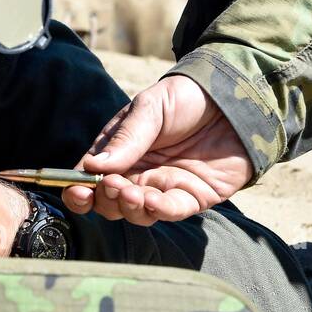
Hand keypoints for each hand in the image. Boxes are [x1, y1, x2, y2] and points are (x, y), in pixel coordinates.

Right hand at [62, 75, 252, 225]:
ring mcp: (164, 188)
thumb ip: (125, 139)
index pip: (89, 179)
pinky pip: (172, 212)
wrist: (234, 97)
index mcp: (118, 153)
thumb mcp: (150, 108)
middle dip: (105, 200)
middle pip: (108, 203)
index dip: (78, 190)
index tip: (77, 191)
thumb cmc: (185, 98)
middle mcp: (137, 174)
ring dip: (129, 208)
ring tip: (132, 192)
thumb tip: (90, 167)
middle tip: (113, 185)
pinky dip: (159, 211)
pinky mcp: (193, 197)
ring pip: (136, 214)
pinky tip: (153, 200)